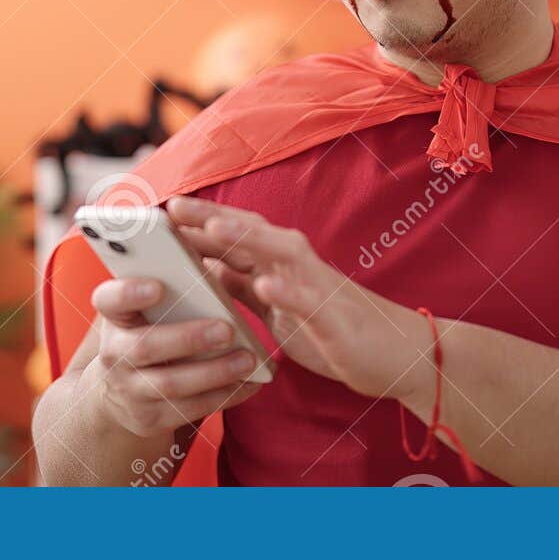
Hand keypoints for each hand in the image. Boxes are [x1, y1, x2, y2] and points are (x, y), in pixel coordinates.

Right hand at [86, 276, 264, 438]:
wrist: (118, 393)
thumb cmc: (147, 332)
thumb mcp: (147, 309)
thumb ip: (172, 286)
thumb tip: (216, 257)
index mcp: (114, 317)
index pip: (108, 300)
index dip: (129, 293)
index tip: (158, 286)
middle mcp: (114, 354)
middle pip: (146, 347)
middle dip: (189, 337)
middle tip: (226, 328)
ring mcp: (130, 390)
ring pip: (171, 384)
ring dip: (214, 372)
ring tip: (247, 359)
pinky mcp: (149, 418)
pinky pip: (189, 410)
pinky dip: (223, 396)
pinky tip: (249, 384)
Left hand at [166, 196, 431, 403]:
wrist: (395, 354)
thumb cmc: (332, 329)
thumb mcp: (276, 308)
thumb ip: (244, 286)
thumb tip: (205, 267)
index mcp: (280, 263)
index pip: (234, 236)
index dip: (199, 223)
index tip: (163, 211)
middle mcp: (296, 264)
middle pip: (250, 233)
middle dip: (212, 219)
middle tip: (174, 206)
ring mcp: (316, 286)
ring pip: (278, 254)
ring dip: (246, 240)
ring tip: (212, 229)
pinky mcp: (334, 315)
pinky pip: (309, 300)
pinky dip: (288, 290)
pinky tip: (266, 285)